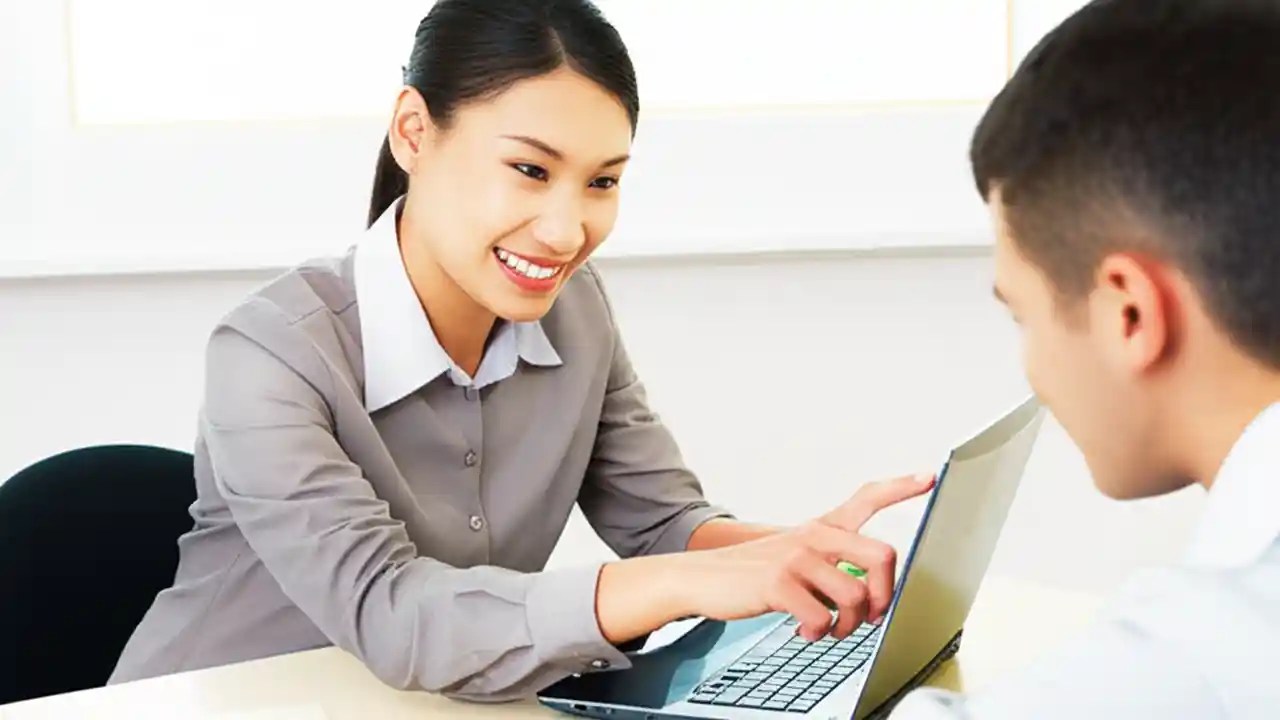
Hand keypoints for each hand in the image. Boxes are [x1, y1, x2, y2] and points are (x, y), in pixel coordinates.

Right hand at [674, 473, 934, 641]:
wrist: (702, 578)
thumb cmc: (754, 573)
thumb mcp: (793, 555)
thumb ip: (829, 565)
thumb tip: (868, 597)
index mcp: (820, 529)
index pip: (866, 498)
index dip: (900, 487)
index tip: (928, 477)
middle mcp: (813, 537)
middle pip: (882, 556)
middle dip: (885, 596)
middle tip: (870, 615)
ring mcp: (796, 558)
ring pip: (856, 597)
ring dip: (849, 625)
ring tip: (830, 629)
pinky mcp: (778, 583)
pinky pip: (822, 618)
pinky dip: (818, 632)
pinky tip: (805, 630)